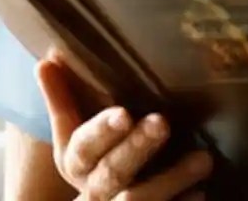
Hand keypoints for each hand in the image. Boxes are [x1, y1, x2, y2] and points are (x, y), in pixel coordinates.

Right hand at [36, 55, 213, 200]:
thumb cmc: (93, 158)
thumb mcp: (71, 134)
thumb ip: (62, 100)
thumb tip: (45, 60)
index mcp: (75, 163)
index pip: (84, 146)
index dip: (102, 131)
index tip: (124, 113)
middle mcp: (94, 189)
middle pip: (112, 171)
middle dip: (137, 147)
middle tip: (162, 122)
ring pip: (139, 199)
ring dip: (171, 179)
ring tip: (203, 159)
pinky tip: (200, 192)